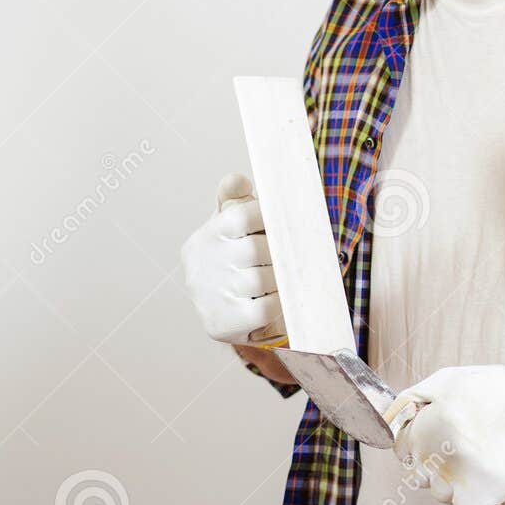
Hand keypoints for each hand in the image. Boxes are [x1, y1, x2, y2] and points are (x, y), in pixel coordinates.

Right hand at [181, 173, 285, 344]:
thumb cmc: (234, 257)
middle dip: (282, 253)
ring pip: (262, 281)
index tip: (288, 222)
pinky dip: (278, 302)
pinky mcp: (221, 324)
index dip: (269, 217)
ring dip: (283, 278)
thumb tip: (237, 180)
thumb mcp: (232, 225)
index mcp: (209, 235)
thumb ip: (236, 197)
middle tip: (300, 254)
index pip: (241, 215)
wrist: (218, 308)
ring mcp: (209, 295)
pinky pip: (263, 309)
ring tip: (291, 276)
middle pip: (257, 250)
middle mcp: (204, 264)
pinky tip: (280, 298)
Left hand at [384, 356, 504, 504]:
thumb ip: (412, 398)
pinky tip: (486, 476)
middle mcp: (445, 448)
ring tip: (479, 459)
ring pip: (439, 494)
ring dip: (454, 482)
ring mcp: (464, 474)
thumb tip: (386, 419)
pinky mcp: (483, 495)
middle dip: (435, 464)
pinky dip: (472, 499)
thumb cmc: (495, 389)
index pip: (402, 449)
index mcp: (432, 420)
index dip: (418, 445)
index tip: (438, 441)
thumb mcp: (448, 378)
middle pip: (418, 474)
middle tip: (463, 448)